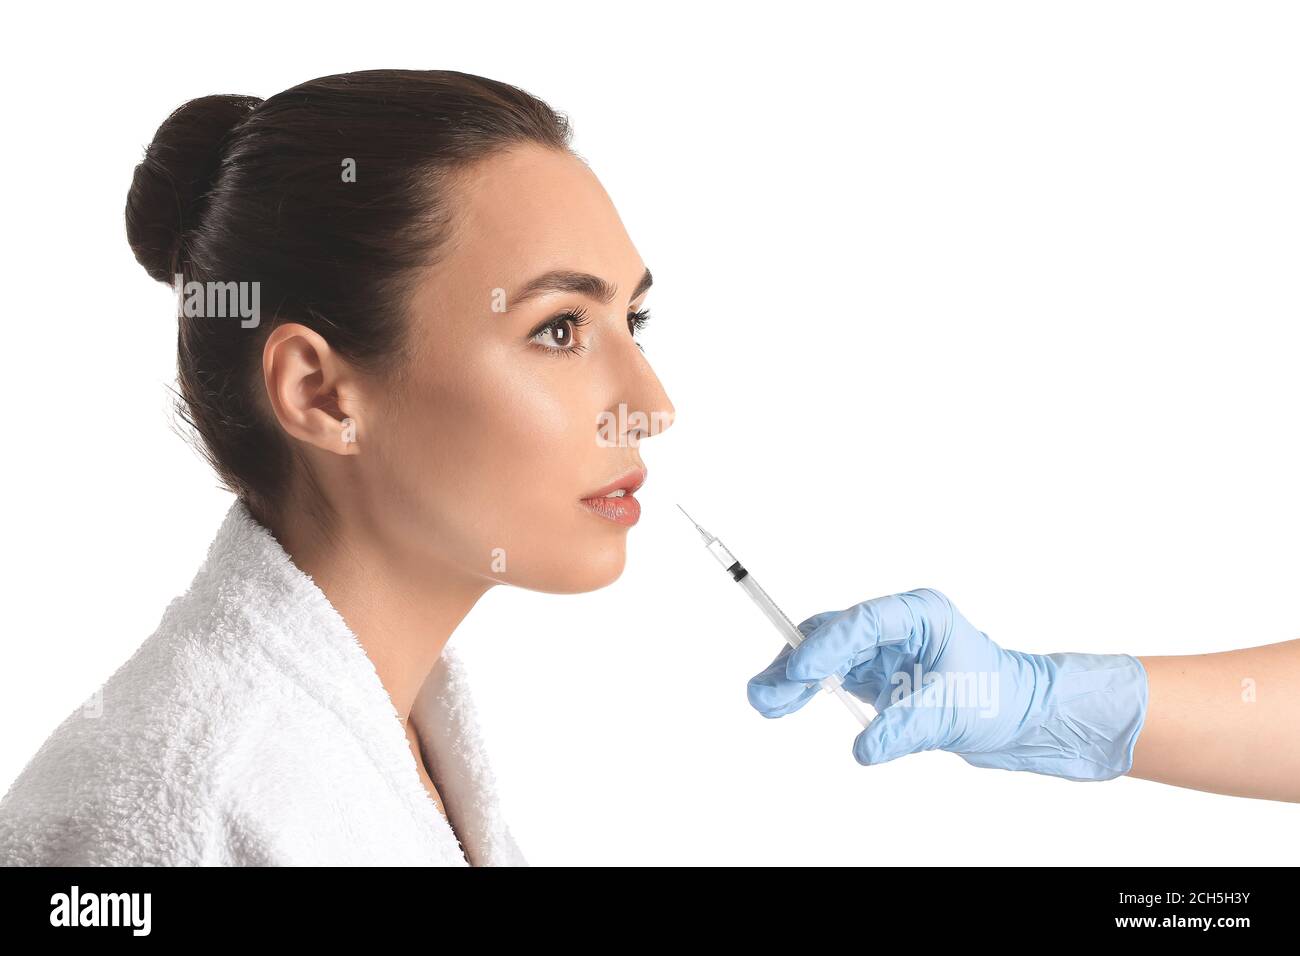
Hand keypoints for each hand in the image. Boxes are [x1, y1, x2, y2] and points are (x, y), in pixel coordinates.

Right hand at [746, 588, 1147, 780]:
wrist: (1019, 716)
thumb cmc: (999, 698)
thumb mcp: (953, 713)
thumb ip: (906, 728)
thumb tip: (863, 749)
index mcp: (919, 614)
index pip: (863, 622)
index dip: (828, 645)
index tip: (802, 671)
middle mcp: (895, 624)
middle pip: (832, 634)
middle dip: (797, 662)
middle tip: (766, 691)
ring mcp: (883, 648)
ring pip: (825, 655)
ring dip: (793, 678)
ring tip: (762, 702)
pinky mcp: (876, 673)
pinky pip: (832, 677)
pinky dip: (807, 691)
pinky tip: (782, 705)